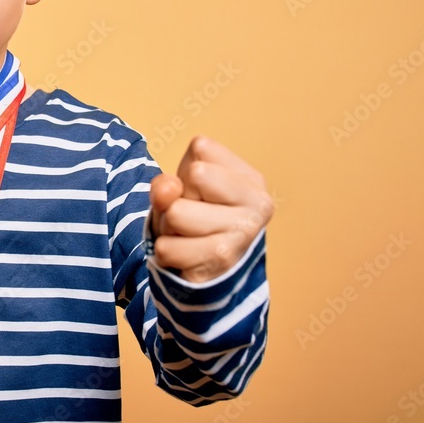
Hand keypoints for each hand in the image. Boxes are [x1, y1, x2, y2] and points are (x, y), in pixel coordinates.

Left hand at [148, 136, 272, 282]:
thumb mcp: (178, 191)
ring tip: (187, 235)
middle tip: (191, 217)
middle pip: (194, 175)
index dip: (187, 170)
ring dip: (168, 226)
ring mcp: (242, 238)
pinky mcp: (219, 266)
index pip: (201, 148)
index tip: (199, 192)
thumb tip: (166, 191)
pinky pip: (168, 248)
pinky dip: (165, 252)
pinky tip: (185, 256)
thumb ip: (167, 182)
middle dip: (178, 196)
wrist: (205, 274)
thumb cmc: (194, 220)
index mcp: (251, 179)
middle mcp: (257, 206)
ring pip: (176, 212)